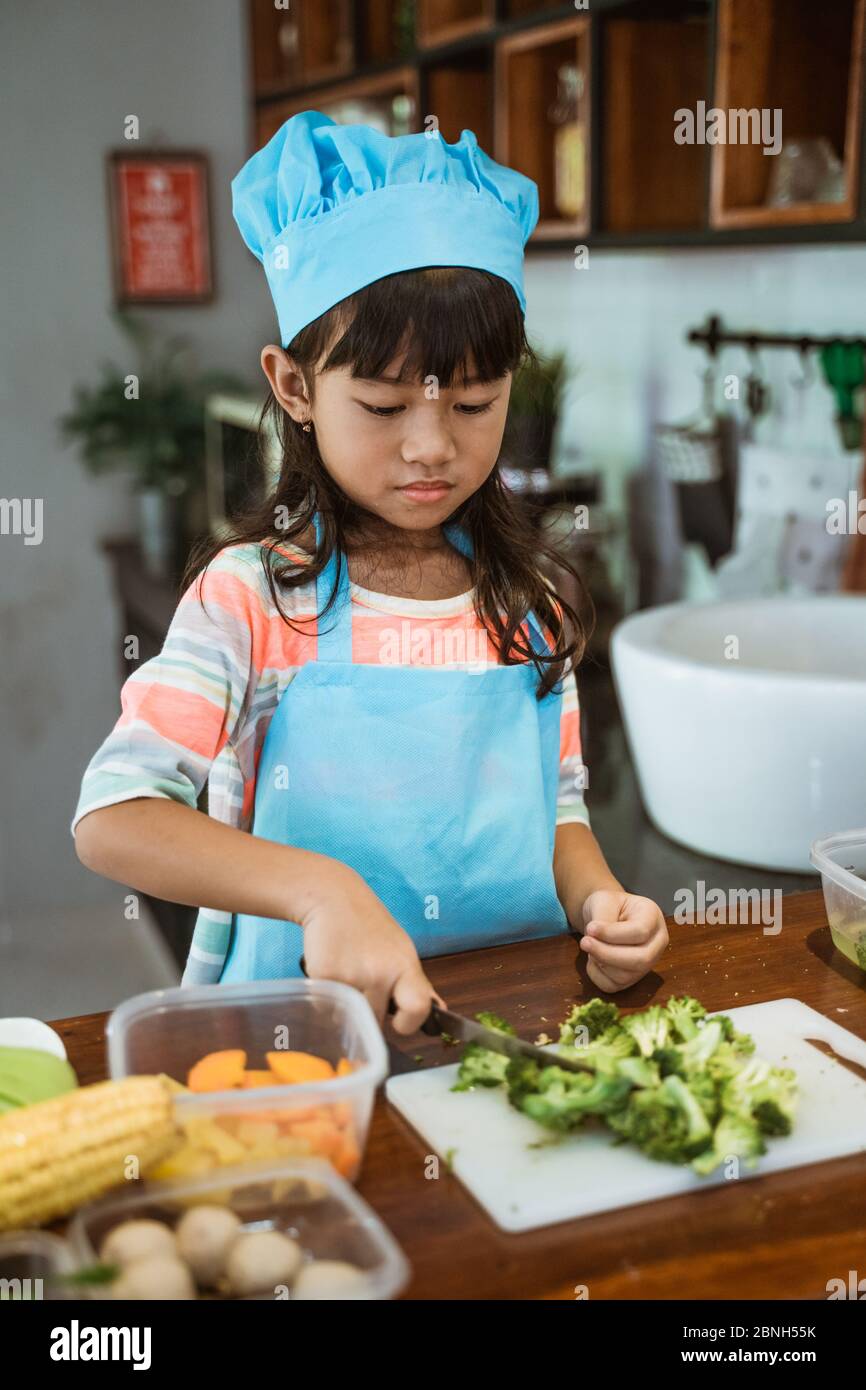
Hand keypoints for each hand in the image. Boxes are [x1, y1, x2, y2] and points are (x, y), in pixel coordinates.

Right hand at [298, 863, 444, 1033]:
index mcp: (405, 966)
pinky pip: (328, 1005)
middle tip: (364, 988)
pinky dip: (329, 996)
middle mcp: (381, 972)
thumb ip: (415, 984)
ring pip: (352, 1016)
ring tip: (348, 976)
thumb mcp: (401, 951)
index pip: (418, 1008)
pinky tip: (332, 971)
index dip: (409, 1022)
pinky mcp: (325, 977)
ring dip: (348, 1007)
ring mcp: (352, 976)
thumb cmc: (370, 927)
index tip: (399, 1021)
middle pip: (377, 1021)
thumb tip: (439, 1010)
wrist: (333, 898)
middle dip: (370, 1014)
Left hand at [577, 889, 667, 992]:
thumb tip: (595, 938)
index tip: (590, 928)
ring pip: (626, 976)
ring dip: (600, 962)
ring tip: (589, 946)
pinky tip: (593, 958)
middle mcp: (657, 943)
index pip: (640, 931)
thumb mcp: (604, 901)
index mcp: (653, 917)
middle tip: (584, 942)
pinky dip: (596, 974)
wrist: (606, 917)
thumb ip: (603, 918)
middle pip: (640, 959)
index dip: (612, 934)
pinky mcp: (632, 979)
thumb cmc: (609, 906)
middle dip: (607, 954)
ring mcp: (647, 964)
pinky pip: (613, 986)